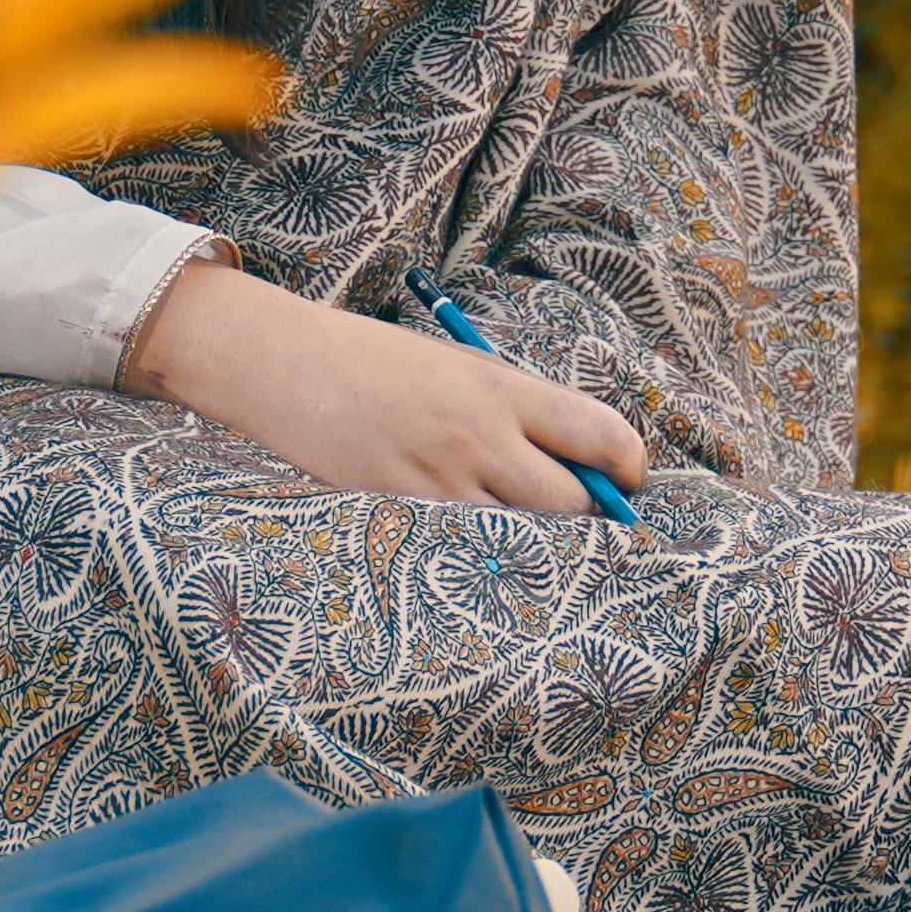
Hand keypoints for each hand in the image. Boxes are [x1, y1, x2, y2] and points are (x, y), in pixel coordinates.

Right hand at [124, 262, 647, 516]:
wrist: (281, 363)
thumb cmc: (372, 361)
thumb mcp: (456, 369)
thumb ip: (513, 412)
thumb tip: (574, 464)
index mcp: (502, 388)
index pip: (603, 437)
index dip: (629, 470)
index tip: (626, 483)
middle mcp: (480, 437)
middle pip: (573, 506)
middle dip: (585, 519)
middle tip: (578, 521)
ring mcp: (438, 481)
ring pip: (520, 536)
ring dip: (528, 539)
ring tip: (511, 529)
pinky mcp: (399, 513)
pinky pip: (461, 548)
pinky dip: (474, 551)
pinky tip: (462, 542)